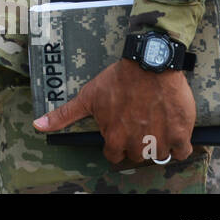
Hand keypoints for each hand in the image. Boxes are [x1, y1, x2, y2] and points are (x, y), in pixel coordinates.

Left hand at [33, 59, 195, 164]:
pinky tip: (172, 129)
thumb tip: (37, 126)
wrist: (149, 63)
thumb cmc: (117, 79)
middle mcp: (136, 144)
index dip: (116, 143)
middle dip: (136, 142)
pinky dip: (179, 144)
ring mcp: (159, 140)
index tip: (122, 128)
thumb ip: (64, 116)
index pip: (113, 155)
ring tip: (155, 121)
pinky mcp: (180, 134)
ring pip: (158, 155)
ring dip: (158, 144)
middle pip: (136, 155)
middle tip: (138, 121)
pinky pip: (182, 151)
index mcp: (113, 138)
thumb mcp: (87, 97)